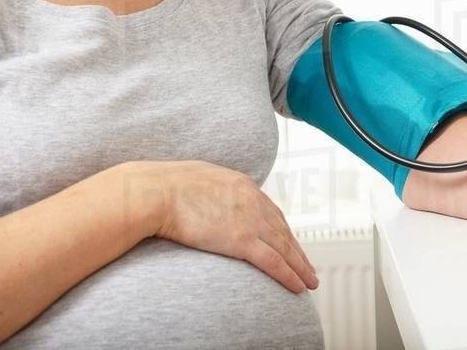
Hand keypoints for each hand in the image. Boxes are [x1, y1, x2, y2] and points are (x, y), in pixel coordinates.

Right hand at [122, 160, 318, 292]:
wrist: (156, 192)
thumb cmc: (164, 187)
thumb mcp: (197, 179)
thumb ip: (210, 190)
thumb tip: (205, 199)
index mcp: (243, 185)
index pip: (271, 212)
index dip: (283, 231)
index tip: (290, 244)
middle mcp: (253, 201)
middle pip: (283, 231)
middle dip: (297, 251)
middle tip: (308, 267)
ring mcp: (250, 220)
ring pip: (284, 248)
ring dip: (300, 267)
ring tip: (309, 282)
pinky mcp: (242, 240)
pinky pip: (273, 262)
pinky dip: (289, 275)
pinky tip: (298, 286)